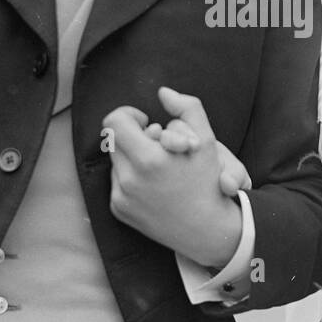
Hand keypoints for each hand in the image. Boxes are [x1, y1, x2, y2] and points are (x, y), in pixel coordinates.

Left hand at [104, 87, 242, 266]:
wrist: (206, 229)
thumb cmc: (208, 182)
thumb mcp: (207, 140)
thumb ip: (187, 107)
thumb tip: (163, 92)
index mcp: (149, 158)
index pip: (114, 121)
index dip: (129, 115)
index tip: (146, 123)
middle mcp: (130, 179)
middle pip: (113, 139)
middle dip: (132, 136)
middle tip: (155, 144)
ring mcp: (121, 196)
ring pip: (115, 160)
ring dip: (132, 156)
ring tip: (157, 167)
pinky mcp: (118, 209)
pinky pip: (116, 181)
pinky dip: (131, 177)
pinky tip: (153, 186)